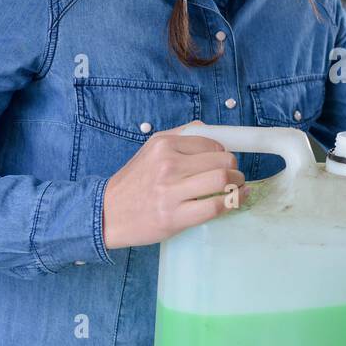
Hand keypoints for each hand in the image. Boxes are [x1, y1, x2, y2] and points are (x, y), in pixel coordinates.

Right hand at [102, 120, 246, 249]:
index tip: (224, 162)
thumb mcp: (149, 149)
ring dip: (238, 184)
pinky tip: (235, 199)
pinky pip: (215, 206)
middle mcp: (168, 165)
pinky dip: (232, 202)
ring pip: (222, 180)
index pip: (212, 143)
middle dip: (234, 168)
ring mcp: (171, 191)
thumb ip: (179, 136)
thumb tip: (210, 129)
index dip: (224, 153)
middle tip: (234, 175)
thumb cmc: (134, 182)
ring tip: (237, 186)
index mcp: (164, 145)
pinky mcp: (175, 216)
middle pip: (222, 161)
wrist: (107, 213)